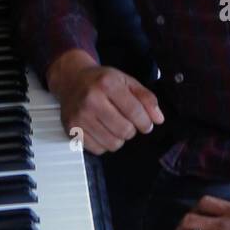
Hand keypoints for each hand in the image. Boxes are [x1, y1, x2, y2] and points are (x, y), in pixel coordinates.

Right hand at [47, 52, 163, 155]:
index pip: (135, 112)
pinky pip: (98, 150)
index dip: (145, 122)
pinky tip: (102, 130)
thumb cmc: (101, 81)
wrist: (72, 80)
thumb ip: (146, 98)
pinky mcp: (71, 129)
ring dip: (119, 138)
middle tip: (127, 122)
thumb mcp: (127, 81)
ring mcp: (80, 116)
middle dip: (131, 130)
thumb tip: (158, 119)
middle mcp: (91, 100)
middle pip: (125, 130)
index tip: (146, 124)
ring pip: (112, 143)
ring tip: (114, 126)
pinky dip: (104, 144)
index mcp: (108, 84)